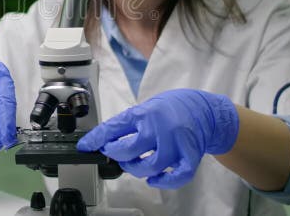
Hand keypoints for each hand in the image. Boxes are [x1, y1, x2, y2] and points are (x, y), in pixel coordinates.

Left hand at [76, 89, 238, 188]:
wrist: (204, 110)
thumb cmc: (172, 108)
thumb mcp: (147, 107)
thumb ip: (130, 123)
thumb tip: (106, 139)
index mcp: (145, 113)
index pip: (114, 127)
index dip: (95, 139)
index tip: (84, 146)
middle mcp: (160, 128)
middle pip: (129, 150)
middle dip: (115, 155)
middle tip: (112, 154)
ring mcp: (176, 143)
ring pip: (150, 166)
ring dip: (136, 169)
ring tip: (132, 164)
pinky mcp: (190, 156)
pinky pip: (176, 176)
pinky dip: (163, 182)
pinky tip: (154, 179)